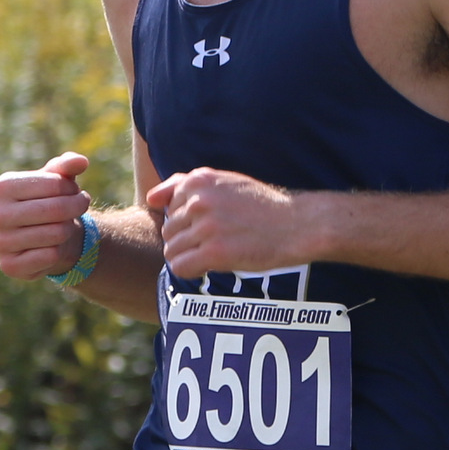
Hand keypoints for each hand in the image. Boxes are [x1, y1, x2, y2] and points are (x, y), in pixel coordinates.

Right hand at [0, 152, 90, 279]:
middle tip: (81, 205)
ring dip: (69, 229)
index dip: (73, 188)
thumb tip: (81, 161)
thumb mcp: (59, 179)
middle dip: (77, 206)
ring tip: (65, 225)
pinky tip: (53, 246)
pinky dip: (59, 251)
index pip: (55, 184)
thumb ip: (68, 165)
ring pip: (56, 234)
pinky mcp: (9, 265)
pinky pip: (50, 256)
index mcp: (2, 187)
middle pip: (56, 209)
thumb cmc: (50, 201)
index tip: (74, 191)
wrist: (45, 236)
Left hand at [146, 168, 313, 280]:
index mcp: (198, 179)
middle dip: (186, 240)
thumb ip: (184, 185)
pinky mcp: (215, 252)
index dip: (188, 221)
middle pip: (168, 230)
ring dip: (189, 256)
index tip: (212, 224)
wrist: (297, 224)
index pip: (167, 207)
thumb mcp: (224, 181)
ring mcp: (206, 226)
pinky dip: (191, 270)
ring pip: (172, 249)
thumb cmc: (261, 205)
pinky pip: (180, 267)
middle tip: (215, 241)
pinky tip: (210, 266)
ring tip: (214, 253)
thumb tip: (151, 198)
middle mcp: (199, 200)